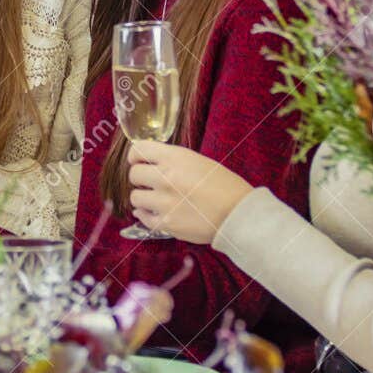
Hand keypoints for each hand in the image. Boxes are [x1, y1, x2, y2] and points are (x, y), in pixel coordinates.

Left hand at [126, 141, 252, 243]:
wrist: (239, 214)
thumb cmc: (225, 186)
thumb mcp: (199, 162)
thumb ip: (173, 161)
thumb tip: (152, 163)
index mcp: (176, 158)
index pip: (138, 149)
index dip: (135, 156)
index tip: (137, 161)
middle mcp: (166, 178)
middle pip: (133, 174)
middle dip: (139, 177)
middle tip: (149, 182)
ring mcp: (164, 202)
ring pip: (135, 197)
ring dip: (143, 198)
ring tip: (155, 199)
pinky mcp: (166, 223)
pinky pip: (142, 217)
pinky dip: (146, 215)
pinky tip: (155, 212)